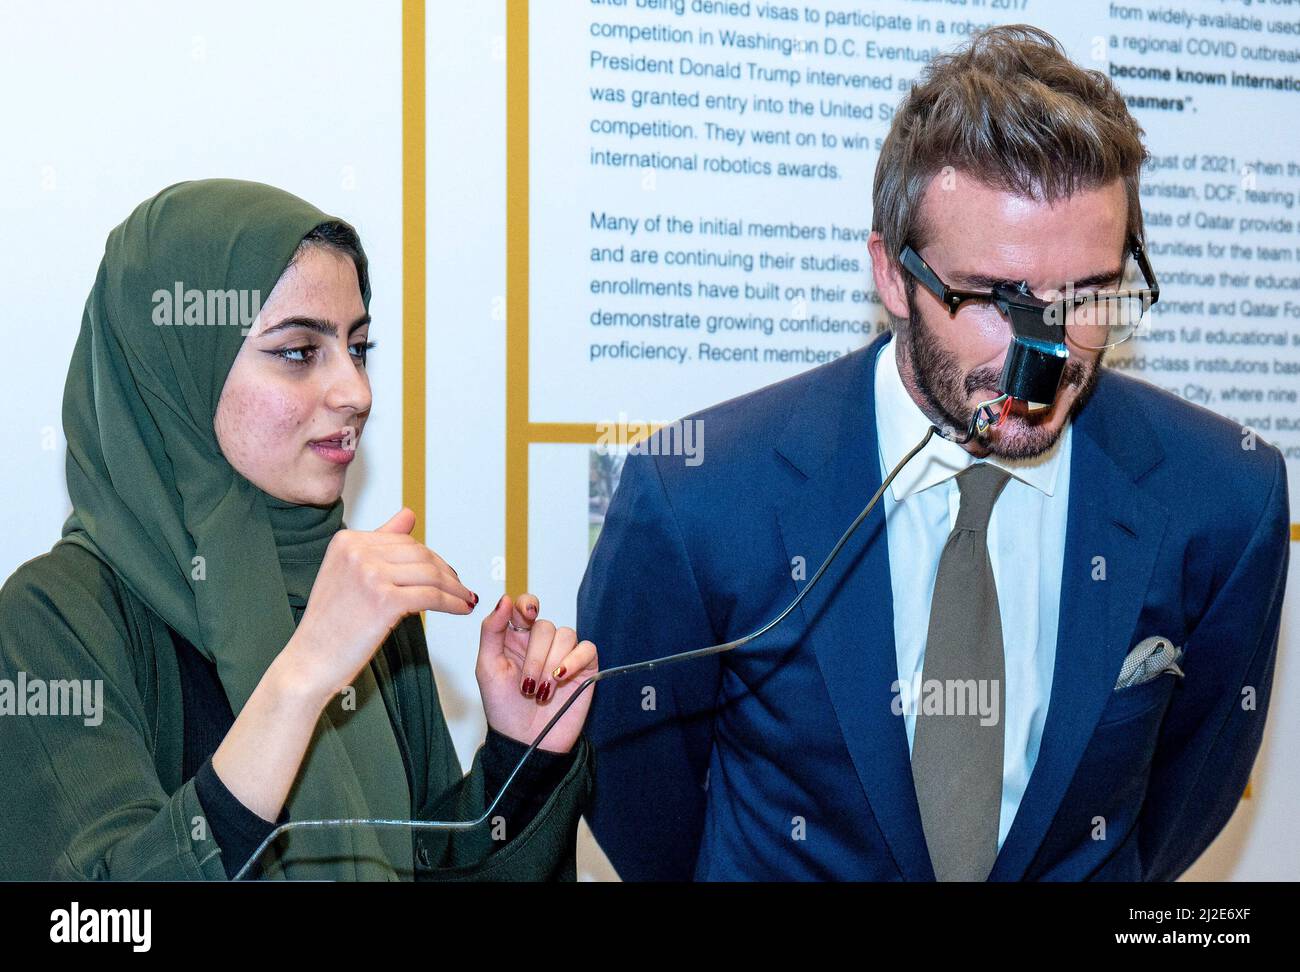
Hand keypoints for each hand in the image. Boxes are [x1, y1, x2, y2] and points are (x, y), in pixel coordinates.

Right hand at [288, 507, 477, 700]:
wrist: (310, 661)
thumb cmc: (330, 624)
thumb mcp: (348, 573)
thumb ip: (380, 542)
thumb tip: (409, 515)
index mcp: (347, 540)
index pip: (403, 541)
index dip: (430, 558)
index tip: (445, 573)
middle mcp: (357, 551)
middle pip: (420, 554)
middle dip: (445, 572)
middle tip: (460, 588)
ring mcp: (370, 574)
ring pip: (430, 574)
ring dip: (454, 588)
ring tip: (465, 599)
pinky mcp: (384, 600)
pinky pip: (432, 596)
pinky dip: (452, 603)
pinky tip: (461, 610)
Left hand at [475, 593, 597, 752]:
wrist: (525, 741)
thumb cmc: (503, 708)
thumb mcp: (487, 668)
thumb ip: (492, 631)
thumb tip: (504, 599)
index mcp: (516, 637)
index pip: (526, 605)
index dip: (528, 605)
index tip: (527, 616)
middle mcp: (541, 643)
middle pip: (545, 626)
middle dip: (535, 657)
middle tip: (527, 686)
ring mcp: (564, 654)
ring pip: (566, 636)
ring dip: (551, 665)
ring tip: (542, 692)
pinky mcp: (583, 667)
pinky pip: (586, 649)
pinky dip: (574, 661)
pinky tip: (562, 679)